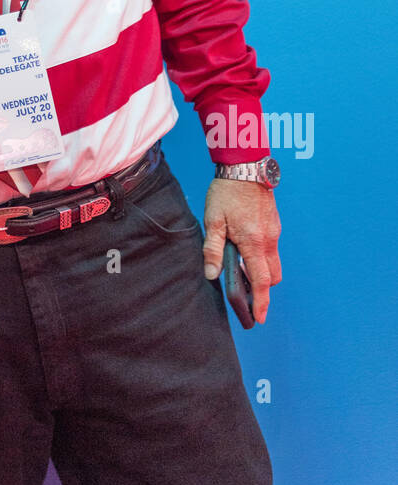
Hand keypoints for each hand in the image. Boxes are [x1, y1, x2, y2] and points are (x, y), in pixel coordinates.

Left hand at [202, 179, 281, 324]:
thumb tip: (211, 274)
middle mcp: (269, 240)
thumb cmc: (227, 192)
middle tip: (245, 293)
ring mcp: (274, 231)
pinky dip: (262, 256)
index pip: (262, 281)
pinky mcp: (274, 224)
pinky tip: (245, 248)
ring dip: (262, 271)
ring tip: (241, 269)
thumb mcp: (213, 220)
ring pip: (273, 262)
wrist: (245, 166)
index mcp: (254, 242)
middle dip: (262, 288)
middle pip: (272, 276)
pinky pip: (272, 248)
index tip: (259, 318)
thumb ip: (213, 249)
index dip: (261, 302)